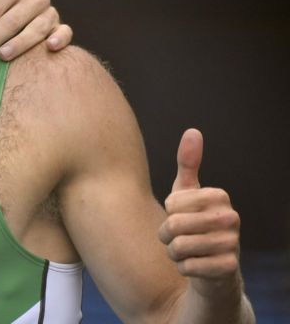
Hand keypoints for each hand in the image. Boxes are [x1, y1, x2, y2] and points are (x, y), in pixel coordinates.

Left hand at [158, 129, 242, 293]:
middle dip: (167, 235)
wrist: (211, 268)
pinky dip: (183, 268)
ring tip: (186, 251)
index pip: (172, 203)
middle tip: (178, 237)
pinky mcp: (228, 268)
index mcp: (220, 196)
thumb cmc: (194, 224)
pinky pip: (186, 266)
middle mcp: (231, 218)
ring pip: (178, 247)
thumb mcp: (187, 193)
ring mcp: (232, 244)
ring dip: (174, 252)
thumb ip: (188, 164)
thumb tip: (193, 131)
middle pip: (174, 224)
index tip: (180, 216)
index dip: (168, 213)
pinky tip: (195, 266)